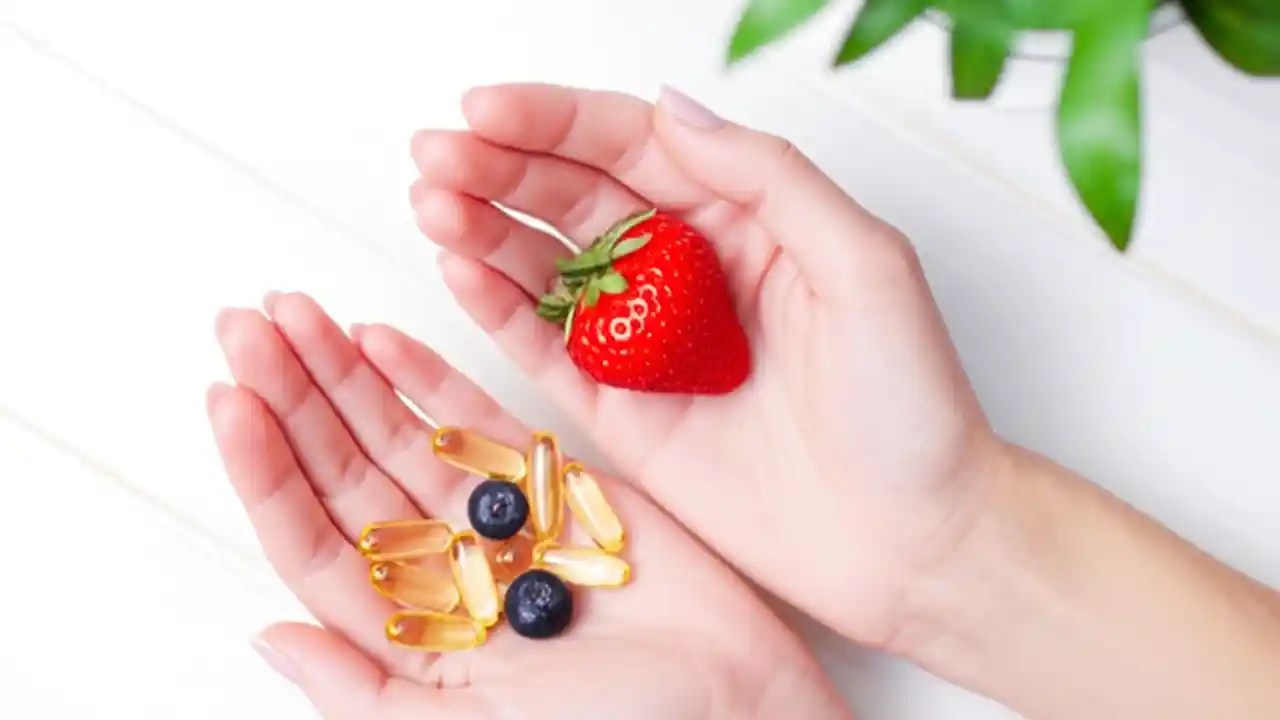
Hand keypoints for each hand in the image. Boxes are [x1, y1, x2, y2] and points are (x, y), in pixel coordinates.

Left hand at [208, 294, 849, 719]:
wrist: (739, 708)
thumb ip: (366, 691)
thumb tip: (268, 635)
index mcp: (412, 635)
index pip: (314, 538)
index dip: (265, 469)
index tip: (227, 397)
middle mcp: (444, 570)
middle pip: (345, 471)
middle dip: (291, 396)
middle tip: (244, 324)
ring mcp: (500, 519)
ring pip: (402, 432)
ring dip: (344, 371)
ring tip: (292, 311)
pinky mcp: (561, 483)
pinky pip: (483, 421)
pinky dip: (434, 377)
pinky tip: (380, 336)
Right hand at [409, 84, 1001, 644]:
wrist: (911, 541)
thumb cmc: (910, 406)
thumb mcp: (865, 264)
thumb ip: (769, 178)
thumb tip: (671, 108)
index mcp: (747, 220)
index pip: (634, 147)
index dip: (556, 122)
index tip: (486, 107)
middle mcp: (689, 273)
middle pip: (576, 200)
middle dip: (501, 168)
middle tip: (435, 153)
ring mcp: (649, 345)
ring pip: (548, 269)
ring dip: (485, 230)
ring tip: (431, 201)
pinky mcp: (625, 413)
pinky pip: (548, 352)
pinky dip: (499, 311)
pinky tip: (459, 271)